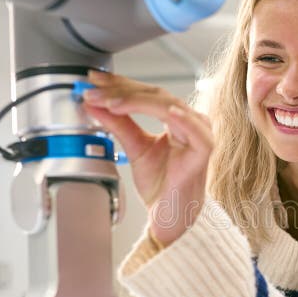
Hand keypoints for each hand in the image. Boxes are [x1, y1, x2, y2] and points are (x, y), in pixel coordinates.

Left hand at [82, 71, 212, 246]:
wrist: (171, 216)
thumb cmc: (161, 185)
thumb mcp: (134, 148)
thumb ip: (118, 124)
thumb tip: (93, 103)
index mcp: (177, 119)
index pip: (147, 93)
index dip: (120, 84)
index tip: (94, 80)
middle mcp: (191, 121)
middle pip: (155, 95)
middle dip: (122, 90)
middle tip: (94, 91)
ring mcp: (199, 133)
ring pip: (168, 106)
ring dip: (138, 101)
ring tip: (110, 102)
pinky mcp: (204, 150)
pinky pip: (193, 129)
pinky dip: (179, 118)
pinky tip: (164, 110)